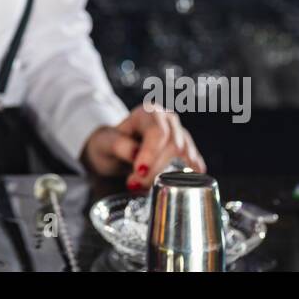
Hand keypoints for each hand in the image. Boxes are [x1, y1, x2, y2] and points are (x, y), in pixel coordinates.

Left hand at [81, 106, 205, 187]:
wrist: (113, 149)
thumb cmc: (109, 143)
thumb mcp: (105, 142)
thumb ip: (118, 144)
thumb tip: (135, 154)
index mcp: (148, 113)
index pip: (158, 132)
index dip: (151, 153)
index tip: (139, 171)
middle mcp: (168, 120)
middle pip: (174, 145)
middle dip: (156, 169)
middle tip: (135, 183)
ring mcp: (180, 134)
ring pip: (185, 154)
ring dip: (168, 175)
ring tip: (146, 186)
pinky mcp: (186, 149)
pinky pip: (194, 160)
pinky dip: (188, 172)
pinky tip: (181, 182)